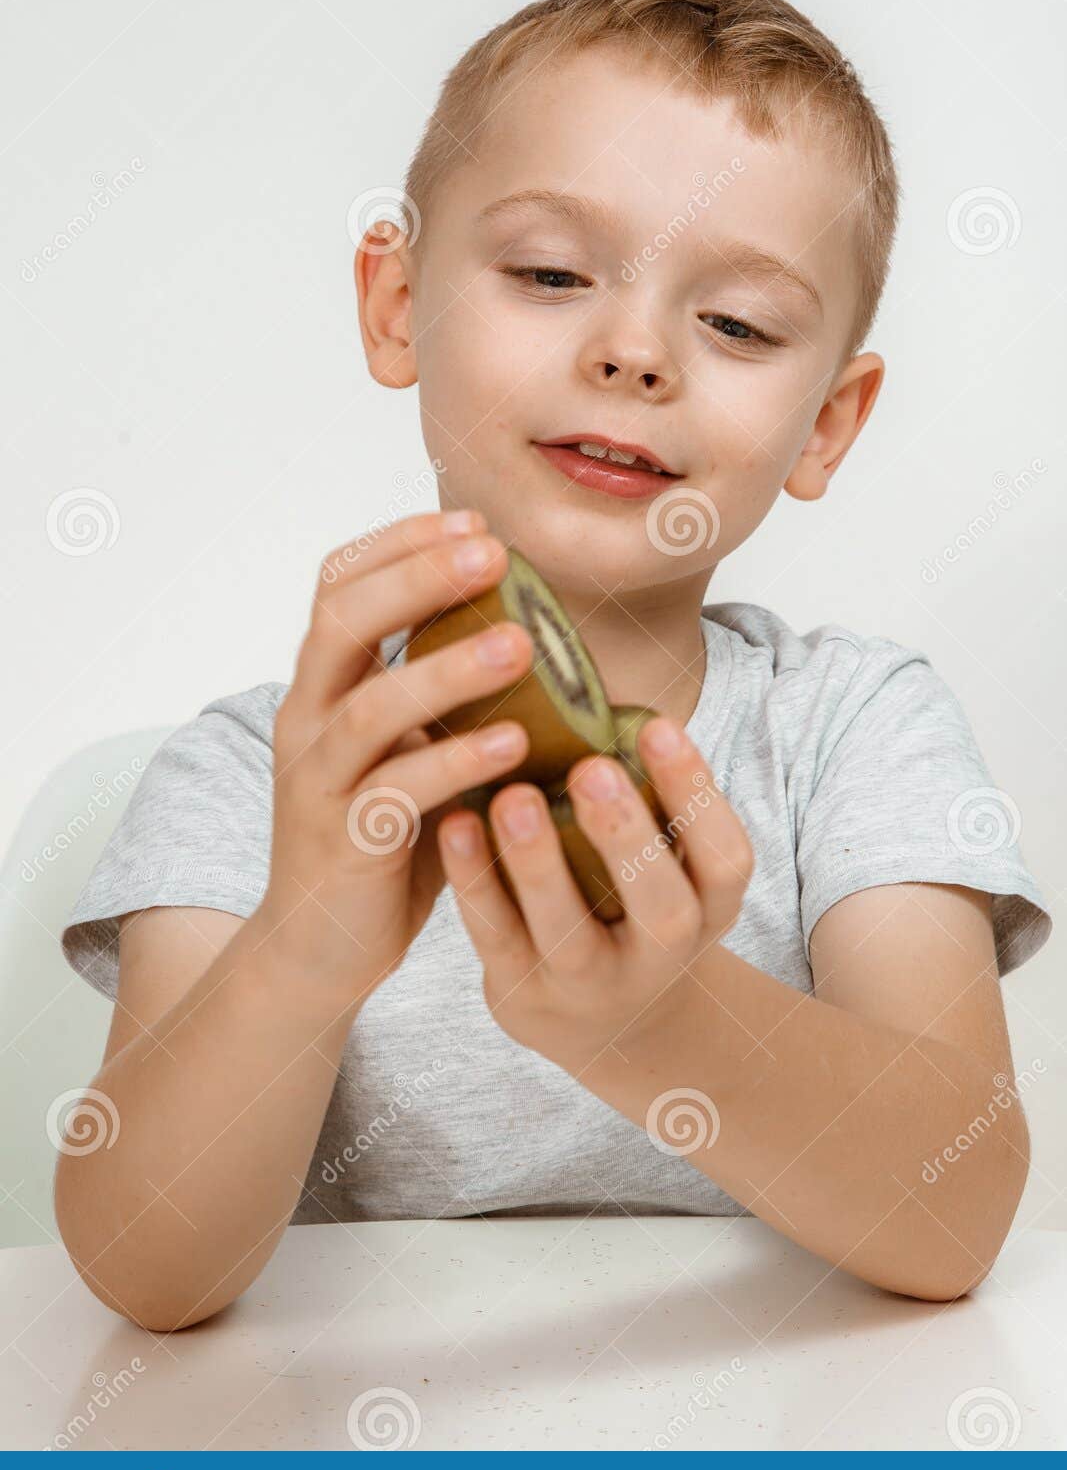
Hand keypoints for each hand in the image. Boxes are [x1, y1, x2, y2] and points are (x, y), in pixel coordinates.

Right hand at [257, 510, 533, 1007]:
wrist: (317, 948)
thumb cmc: (379, 838)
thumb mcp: (404, 749)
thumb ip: (439, 697)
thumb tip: (531, 631)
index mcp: (322, 686)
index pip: (338, 584)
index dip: (400, 543)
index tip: (474, 521)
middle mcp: (308, 719)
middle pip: (341, 621)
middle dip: (418, 577)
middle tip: (494, 555)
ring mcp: (319, 781)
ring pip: (371, 706)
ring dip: (448, 669)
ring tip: (521, 646)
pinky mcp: (343, 841)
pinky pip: (397, 792)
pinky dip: (457, 760)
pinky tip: (517, 744)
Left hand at [437, 715, 754, 1070]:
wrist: (603, 1020)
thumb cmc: (630, 903)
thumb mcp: (668, 862)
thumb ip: (647, 794)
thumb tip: (595, 676)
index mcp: (708, 908)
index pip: (726, 857)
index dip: (695, 794)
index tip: (656, 724)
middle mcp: (660, 955)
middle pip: (661, 908)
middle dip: (626, 837)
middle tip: (590, 767)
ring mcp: (589, 983)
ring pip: (567, 932)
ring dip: (538, 864)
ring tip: (512, 798)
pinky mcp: (523, 994)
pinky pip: (496, 938)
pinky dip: (475, 882)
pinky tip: (453, 824)